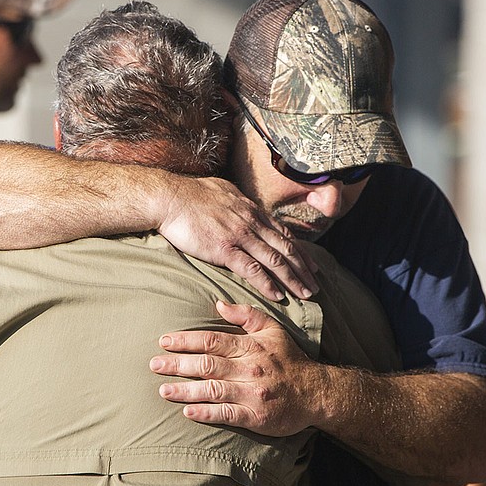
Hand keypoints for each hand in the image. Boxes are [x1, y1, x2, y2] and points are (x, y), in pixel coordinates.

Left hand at [149, 300, 328, 435]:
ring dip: (185, 390)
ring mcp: (252, 394)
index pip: (211, 340)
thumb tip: (218, 303)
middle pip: (207, 364)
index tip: (164, 341)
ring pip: (212, 390)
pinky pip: (227, 414)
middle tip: (153, 364)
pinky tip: (187, 412)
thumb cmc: (290, 359)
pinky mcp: (256, 417)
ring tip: (162, 390)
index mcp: (250, 347)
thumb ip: (246, 314)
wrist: (317, 393)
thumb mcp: (272, 329)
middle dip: (177, 364)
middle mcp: (249, 369)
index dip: (185, 341)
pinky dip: (205, 413)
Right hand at [157, 176, 318, 300]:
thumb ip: (237, 202)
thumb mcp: (222, 191)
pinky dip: (267, 283)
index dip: (300, 250)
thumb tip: (243, 205)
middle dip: (303, 268)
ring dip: (292, 279)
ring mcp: (239, 234)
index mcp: (250, 209)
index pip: (283, 232)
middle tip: (316, 285)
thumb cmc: (189, 194)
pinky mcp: (223, 248)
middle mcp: (251, 221)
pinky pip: (251, 268)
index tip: (311, 264)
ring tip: (305, 294)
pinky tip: (277, 295)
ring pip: (274, 260)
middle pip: (285, 247)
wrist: (169, 197)